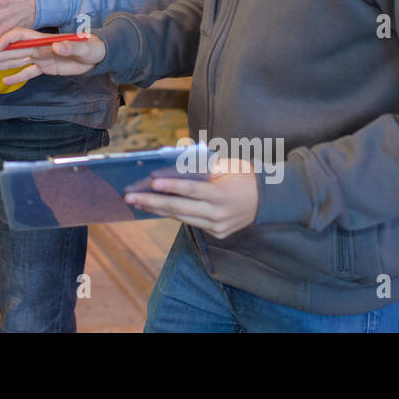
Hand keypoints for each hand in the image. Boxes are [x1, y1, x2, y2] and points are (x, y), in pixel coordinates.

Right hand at [0, 25, 105, 86]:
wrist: (98, 55)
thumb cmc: (91, 47)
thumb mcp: (83, 48)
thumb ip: (68, 47)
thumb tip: (56, 46)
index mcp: (42, 39)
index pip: (18, 36)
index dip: (6, 40)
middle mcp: (37, 48)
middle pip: (10, 50)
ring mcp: (39, 58)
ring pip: (14, 61)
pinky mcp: (44, 68)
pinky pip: (26, 72)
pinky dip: (15, 76)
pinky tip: (3, 81)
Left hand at [124, 157, 258, 238]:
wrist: (267, 200)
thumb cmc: (243, 176)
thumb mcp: (226, 166)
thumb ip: (201, 167)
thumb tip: (171, 165)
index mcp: (222, 193)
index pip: (192, 189)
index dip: (171, 186)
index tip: (150, 182)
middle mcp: (219, 213)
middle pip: (180, 207)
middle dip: (152, 202)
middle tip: (130, 197)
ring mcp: (218, 226)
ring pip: (182, 217)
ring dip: (157, 210)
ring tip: (137, 202)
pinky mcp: (217, 233)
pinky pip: (191, 222)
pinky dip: (173, 214)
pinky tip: (156, 209)